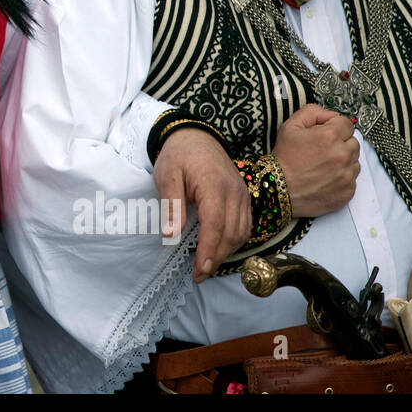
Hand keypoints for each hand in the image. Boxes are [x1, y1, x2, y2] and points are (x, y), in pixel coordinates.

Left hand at [152, 126, 250, 283]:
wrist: (195, 136)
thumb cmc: (178, 156)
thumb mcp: (166, 176)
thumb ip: (172, 205)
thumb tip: (171, 235)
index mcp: (215, 186)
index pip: (215, 226)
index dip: (208, 251)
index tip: (199, 271)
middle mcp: (235, 192)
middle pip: (231, 234)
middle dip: (216, 258)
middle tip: (199, 275)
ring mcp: (243, 194)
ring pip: (241, 232)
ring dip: (226, 253)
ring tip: (206, 267)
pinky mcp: (244, 197)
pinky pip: (245, 225)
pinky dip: (235, 241)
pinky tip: (220, 250)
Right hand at [271, 104, 359, 216]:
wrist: (279, 188)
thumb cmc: (284, 159)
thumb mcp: (290, 126)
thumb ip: (312, 112)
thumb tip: (330, 115)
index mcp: (331, 136)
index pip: (347, 124)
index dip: (334, 127)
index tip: (325, 134)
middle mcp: (342, 155)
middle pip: (353, 142)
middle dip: (340, 143)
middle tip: (322, 150)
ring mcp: (347, 174)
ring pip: (355, 161)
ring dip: (343, 160)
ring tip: (323, 164)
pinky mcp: (348, 191)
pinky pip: (353, 179)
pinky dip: (342, 177)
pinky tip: (326, 176)